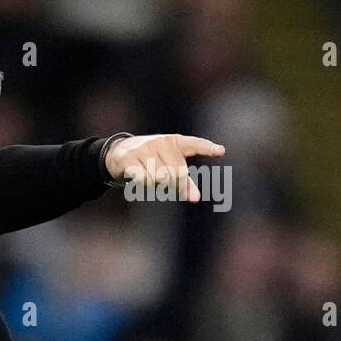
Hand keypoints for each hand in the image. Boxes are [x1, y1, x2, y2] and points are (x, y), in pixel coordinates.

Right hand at [105, 133, 224, 200]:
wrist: (119, 151)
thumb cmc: (150, 160)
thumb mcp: (168, 165)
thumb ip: (184, 182)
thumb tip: (195, 199)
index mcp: (175, 141)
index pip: (195, 144)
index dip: (208, 148)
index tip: (221, 151)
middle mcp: (161, 142)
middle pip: (178, 173)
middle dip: (175, 185)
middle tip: (167, 187)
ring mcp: (144, 148)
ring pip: (160, 178)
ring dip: (157, 186)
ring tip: (151, 180)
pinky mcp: (129, 158)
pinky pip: (144, 180)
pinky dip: (144, 186)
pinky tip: (140, 180)